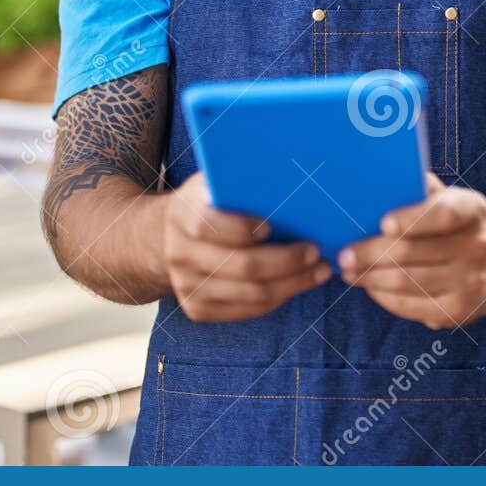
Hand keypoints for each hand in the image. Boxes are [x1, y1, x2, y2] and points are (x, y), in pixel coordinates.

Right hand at [160, 174, 329, 321]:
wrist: (166, 236)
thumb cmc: (207, 202)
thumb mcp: (213, 183)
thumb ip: (238, 180)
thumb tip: (287, 174)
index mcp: (183, 214)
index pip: (207, 226)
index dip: (240, 229)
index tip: (271, 226)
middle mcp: (180, 253)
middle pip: (240, 265)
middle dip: (285, 261)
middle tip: (315, 251)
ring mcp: (186, 285)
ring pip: (249, 294)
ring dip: (291, 284)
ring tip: (319, 271)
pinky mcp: (196, 308)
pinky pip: (245, 311)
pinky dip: (276, 300)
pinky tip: (296, 285)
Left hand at [339, 172, 485, 329]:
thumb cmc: (452, 226)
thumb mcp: (446, 200)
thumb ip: (420, 189)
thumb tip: (379, 179)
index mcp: (473, 211)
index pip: (444, 213)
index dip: (412, 218)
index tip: (383, 222)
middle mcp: (478, 246)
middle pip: (412, 252)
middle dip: (370, 253)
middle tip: (343, 254)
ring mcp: (470, 283)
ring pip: (405, 281)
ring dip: (370, 277)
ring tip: (349, 271)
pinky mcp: (456, 312)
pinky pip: (408, 305)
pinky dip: (383, 296)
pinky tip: (370, 286)